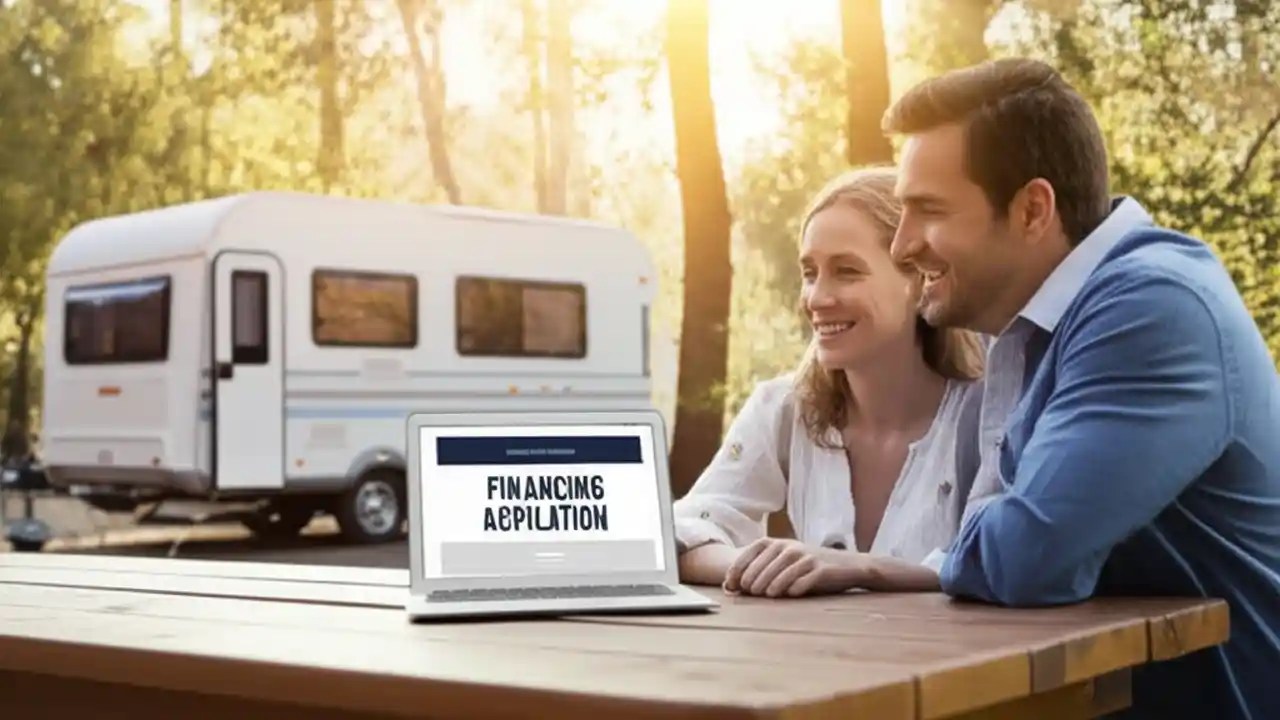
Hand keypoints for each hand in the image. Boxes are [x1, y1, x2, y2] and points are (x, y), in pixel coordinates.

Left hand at [723, 538, 860, 597]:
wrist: (849, 566)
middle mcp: (791, 547)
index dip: (739, 566)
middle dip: (753, 579)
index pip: (752, 551)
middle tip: (749, 593)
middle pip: (765, 564)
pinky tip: (790, 595)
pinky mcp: (821, 570)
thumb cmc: (810, 568)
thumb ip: (763, 570)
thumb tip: (732, 587)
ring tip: (766, 595)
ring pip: (782, 573)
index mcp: (779, 543)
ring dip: (772, 585)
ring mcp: (807, 558)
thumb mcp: (787, 562)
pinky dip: (795, 588)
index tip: (730, 583)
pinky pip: (804, 580)